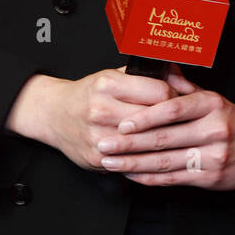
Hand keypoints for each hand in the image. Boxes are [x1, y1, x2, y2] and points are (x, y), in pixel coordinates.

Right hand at [4, 65, 186, 171]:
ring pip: (146, 142)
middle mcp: (101, 109)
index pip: (159, 92)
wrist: (53, 114)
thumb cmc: (88, 93)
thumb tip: (180, 79)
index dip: (173, 96)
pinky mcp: (97, 157)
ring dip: (159, 140)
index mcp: (108, 84)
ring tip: (166, 135)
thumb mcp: (115, 75)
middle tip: (176, 119)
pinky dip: (144, 156)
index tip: (175, 99)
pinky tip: (149, 152)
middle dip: (170, 120)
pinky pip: (132, 160)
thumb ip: (147, 76)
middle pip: (155, 118)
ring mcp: (98, 135)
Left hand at [96, 69, 234, 191]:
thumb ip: (183, 87)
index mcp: (211, 105)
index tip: (121, 124)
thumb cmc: (231, 119)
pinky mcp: (211, 178)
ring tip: (110, 161)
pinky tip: (131, 174)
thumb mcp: (212, 97)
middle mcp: (213, 130)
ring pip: (165, 161)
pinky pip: (173, 179)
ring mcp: (212, 156)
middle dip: (129, 144)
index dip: (144, 118)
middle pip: (164, 138)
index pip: (173, 110)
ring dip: (133, 163)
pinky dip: (149, 178)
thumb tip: (160, 68)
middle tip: (104, 143)